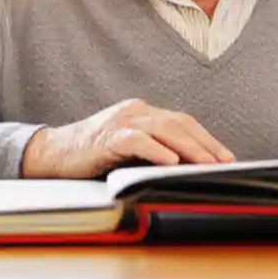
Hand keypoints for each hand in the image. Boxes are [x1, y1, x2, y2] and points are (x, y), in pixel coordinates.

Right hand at [21, 98, 234, 178]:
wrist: (51, 154)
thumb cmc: (92, 156)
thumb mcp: (129, 150)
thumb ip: (154, 150)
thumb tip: (188, 167)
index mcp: (143, 113)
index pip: (182, 122)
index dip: (206, 138)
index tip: (225, 156)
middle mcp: (135, 111)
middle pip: (179, 123)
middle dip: (205, 143)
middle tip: (223, 162)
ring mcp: (121, 121)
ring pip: (163, 129)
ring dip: (188, 148)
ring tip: (206, 164)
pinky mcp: (107, 137)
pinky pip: (137, 141)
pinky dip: (156, 150)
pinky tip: (171, 161)